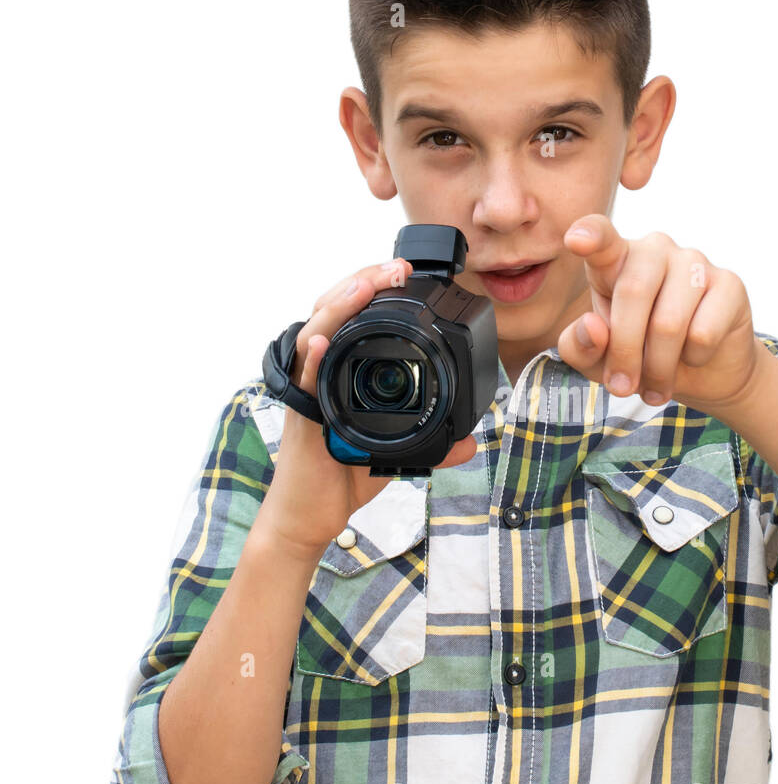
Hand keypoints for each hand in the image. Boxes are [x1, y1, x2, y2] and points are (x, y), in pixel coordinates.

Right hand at [254, 257, 477, 560]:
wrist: (311, 517)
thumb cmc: (342, 478)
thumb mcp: (394, 454)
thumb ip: (431, 446)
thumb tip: (468, 442)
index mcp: (342, 372)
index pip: (353, 316)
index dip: (373, 288)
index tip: (405, 271)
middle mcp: (321, 373)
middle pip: (333, 311)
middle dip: (363, 282)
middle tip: (397, 266)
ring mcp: (308, 391)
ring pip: (316, 334)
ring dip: (340, 306)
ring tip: (366, 283)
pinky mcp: (302, 416)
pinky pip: (305, 381)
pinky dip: (314, 359)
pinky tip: (323, 341)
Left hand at [555, 214, 761, 414]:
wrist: (706, 372)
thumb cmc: (642, 357)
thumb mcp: (599, 360)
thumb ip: (580, 347)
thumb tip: (593, 327)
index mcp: (616, 259)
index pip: (601, 238)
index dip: (591, 236)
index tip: (575, 240)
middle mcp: (655, 249)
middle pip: (633, 294)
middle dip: (625, 352)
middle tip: (622, 387)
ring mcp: (694, 261)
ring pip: (668, 322)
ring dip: (658, 367)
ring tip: (658, 384)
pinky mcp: (729, 283)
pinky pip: (703, 333)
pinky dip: (694, 358)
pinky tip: (695, 355)